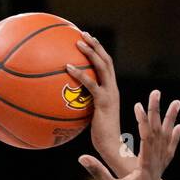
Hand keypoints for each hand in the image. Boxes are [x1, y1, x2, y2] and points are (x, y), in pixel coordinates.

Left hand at [65, 32, 126, 171]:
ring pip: (103, 66)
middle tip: (83, 33)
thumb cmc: (100, 136)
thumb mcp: (91, 116)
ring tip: (78, 41)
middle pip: (107, 61)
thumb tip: (67, 102)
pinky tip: (67, 66)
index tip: (89, 41)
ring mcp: (110, 94)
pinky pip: (91, 84)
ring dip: (91, 52)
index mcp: (112, 91)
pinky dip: (80, 73)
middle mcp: (113, 89)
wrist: (111, 146)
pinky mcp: (103, 102)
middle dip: (96, 45)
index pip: (107, 66)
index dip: (99, 52)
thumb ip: (83, 106)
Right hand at [79, 89, 179, 179]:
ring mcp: (160, 166)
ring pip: (167, 138)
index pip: (147, 139)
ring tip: (176, 102)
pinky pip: (170, 149)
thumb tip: (82, 158)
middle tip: (157, 92)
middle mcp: (156, 163)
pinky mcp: (160, 169)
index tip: (140, 104)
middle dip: (158, 111)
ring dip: (170, 119)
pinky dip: (175, 136)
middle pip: (159, 133)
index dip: (144, 121)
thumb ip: (98, 173)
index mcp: (145, 166)